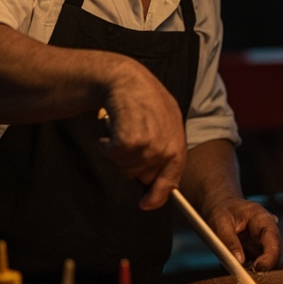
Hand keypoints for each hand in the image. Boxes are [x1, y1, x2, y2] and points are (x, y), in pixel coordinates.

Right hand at [97, 61, 187, 208]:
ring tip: (122, 127)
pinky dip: (105, 144)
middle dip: (129, 163)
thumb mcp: (164, 122)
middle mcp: (165, 149)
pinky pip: (111, 155)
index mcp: (177, 145)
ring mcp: (148, 147)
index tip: (146, 204)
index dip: (157, 196)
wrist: (127, 80)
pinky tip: (111, 127)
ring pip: (123, 166)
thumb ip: (164, 149)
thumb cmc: (144, 99)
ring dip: (116, 151)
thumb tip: (153, 180)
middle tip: (127, 138)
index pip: (170, 179)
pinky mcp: (128, 143)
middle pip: (139, 176)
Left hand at [204, 197, 281, 269]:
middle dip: (259, 266)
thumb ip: (230, 242)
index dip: (269, 257)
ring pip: (264, 262)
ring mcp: (262, 241)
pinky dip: (245, 267)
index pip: (274, 240)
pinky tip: (234, 260)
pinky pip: (255, 263)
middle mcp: (267, 231)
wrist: (220, 206)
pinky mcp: (256, 250)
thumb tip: (240, 261)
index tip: (257, 268)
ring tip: (233, 262)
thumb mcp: (220, 223)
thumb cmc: (222, 209)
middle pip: (272, 254)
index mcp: (263, 219)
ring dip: (251, 267)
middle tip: (242, 272)